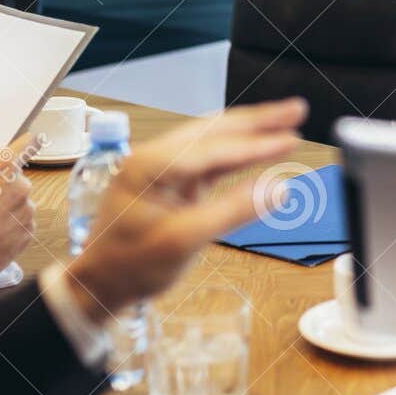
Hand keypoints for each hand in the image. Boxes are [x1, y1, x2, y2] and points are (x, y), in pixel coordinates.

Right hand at [0, 135, 39, 280]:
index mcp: (1, 168)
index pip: (25, 145)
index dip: (27, 142)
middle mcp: (20, 187)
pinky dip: (8, 226)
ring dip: (5, 207)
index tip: (34, 139)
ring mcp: (26, 212)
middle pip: (15, 179)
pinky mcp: (27, 234)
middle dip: (0, 185)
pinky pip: (20, 224)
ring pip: (18, 203)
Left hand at [62, 98, 307, 323]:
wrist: (100, 285)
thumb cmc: (131, 265)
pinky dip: (238, 152)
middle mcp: (155, 158)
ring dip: (250, 131)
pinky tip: (258, 148)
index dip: (257, 143)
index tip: (293, 138)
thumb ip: (232, 210)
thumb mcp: (183, 241)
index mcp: (150, 165)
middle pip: (215, 130)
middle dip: (258, 120)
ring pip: (214, 140)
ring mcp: (164, 169)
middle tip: (296, 110)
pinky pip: (210, 160)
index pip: (214, 148)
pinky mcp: (173, 183)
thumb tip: (278, 187)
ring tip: (285, 121)